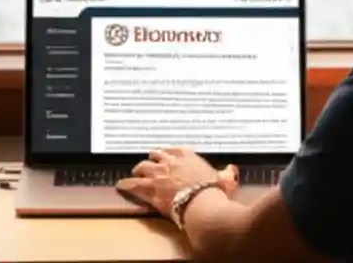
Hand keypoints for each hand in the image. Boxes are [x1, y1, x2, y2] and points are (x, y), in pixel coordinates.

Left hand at [116, 147, 238, 218]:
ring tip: (133, 173)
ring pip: (141, 167)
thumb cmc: (213, 192)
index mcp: (186, 155)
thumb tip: (231, 170)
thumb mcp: (224, 180)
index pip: (173, 149)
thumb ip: (226, 173)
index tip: (167, 156)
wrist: (202, 203)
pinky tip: (121, 185)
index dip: (168, 154)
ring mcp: (157, 173)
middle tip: (149, 165)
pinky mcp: (149, 188)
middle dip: (151, 160)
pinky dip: (126, 184)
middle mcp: (169, 160)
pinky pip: (133, 184)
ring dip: (137, 170)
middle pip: (154, 155)